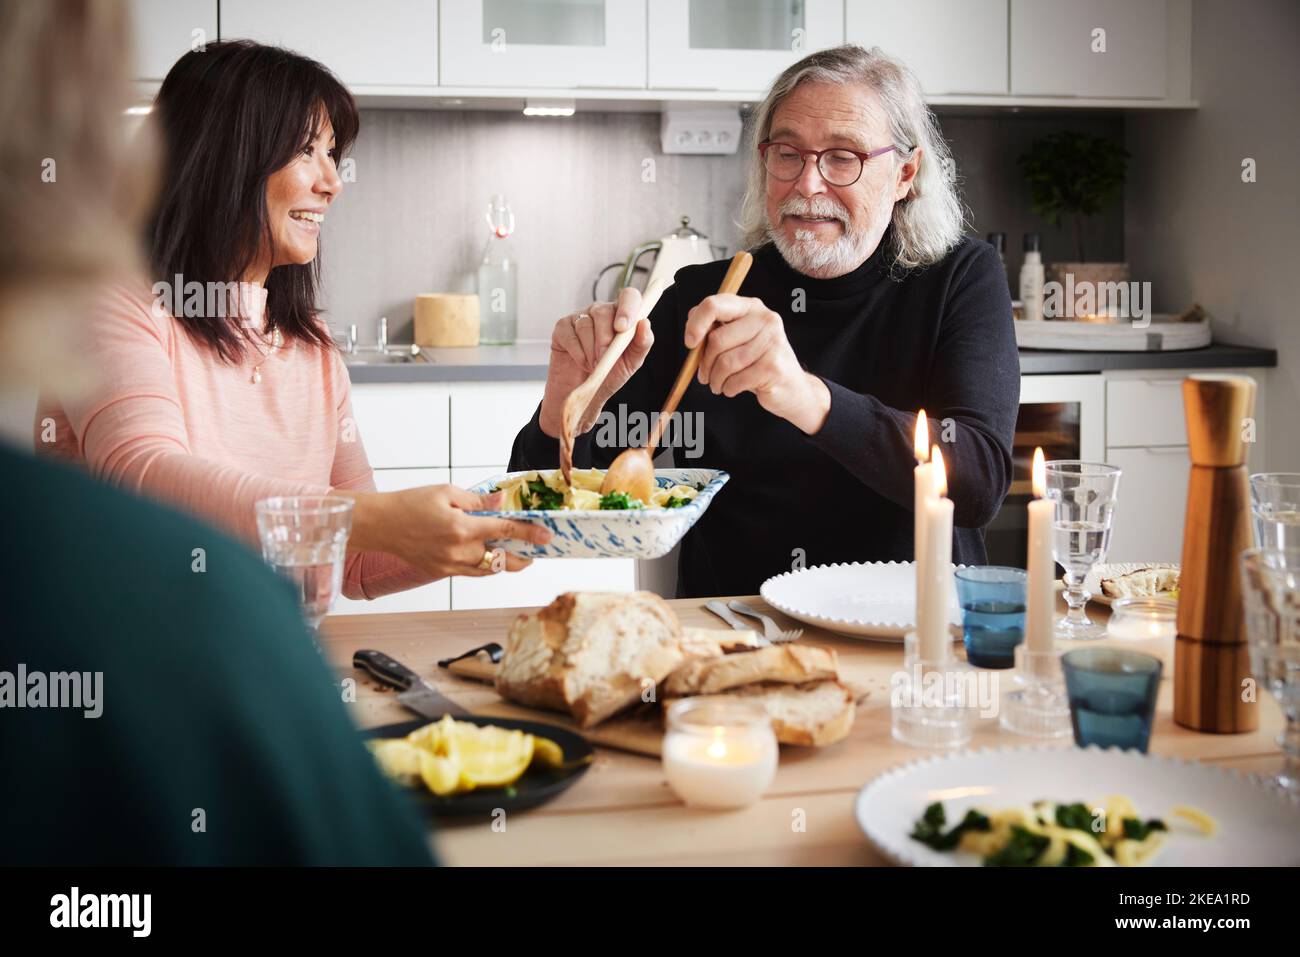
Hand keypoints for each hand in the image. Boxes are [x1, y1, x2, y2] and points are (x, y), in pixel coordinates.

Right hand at [338, 485, 551, 578]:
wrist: (380, 525)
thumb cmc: (410, 503)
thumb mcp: (446, 492)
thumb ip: (477, 501)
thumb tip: (502, 502)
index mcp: (461, 528)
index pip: (505, 530)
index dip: (529, 533)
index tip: (546, 536)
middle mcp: (458, 551)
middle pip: (502, 560)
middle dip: (523, 558)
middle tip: (534, 550)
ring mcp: (450, 566)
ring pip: (489, 570)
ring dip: (505, 563)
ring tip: (515, 554)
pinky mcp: (441, 573)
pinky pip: (471, 572)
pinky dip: (485, 566)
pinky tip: (489, 555)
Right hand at [538, 284, 653, 437]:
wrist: (586, 394)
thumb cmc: (610, 374)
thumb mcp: (632, 362)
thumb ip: (642, 343)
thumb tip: (645, 323)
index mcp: (622, 315)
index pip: (628, 296)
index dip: (627, 307)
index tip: (622, 328)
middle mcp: (601, 312)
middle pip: (603, 311)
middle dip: (605, 339)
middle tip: (604, 359)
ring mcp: (580, 317)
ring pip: (585, 324)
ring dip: (590, 350)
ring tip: (594, 366)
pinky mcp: (562, 327)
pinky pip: (570, 334)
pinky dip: (577, 353)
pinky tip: (582, 363)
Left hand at [684, 294, 830, 434]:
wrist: (792, 388)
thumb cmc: (757, 362)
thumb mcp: (737, 340)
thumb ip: (716, 328)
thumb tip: (692, 325)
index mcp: (752, 307)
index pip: (714, 305)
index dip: (695, 324)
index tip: (690, 343)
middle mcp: (765, 319)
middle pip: (716, 340)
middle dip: (704, 363)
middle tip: (704, 376)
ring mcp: (772, 342)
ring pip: (725, 363)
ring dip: (715, 380)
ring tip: (718, 385)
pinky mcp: (773, 367)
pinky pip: (735, 380)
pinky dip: (728, 389)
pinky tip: (732, 389)